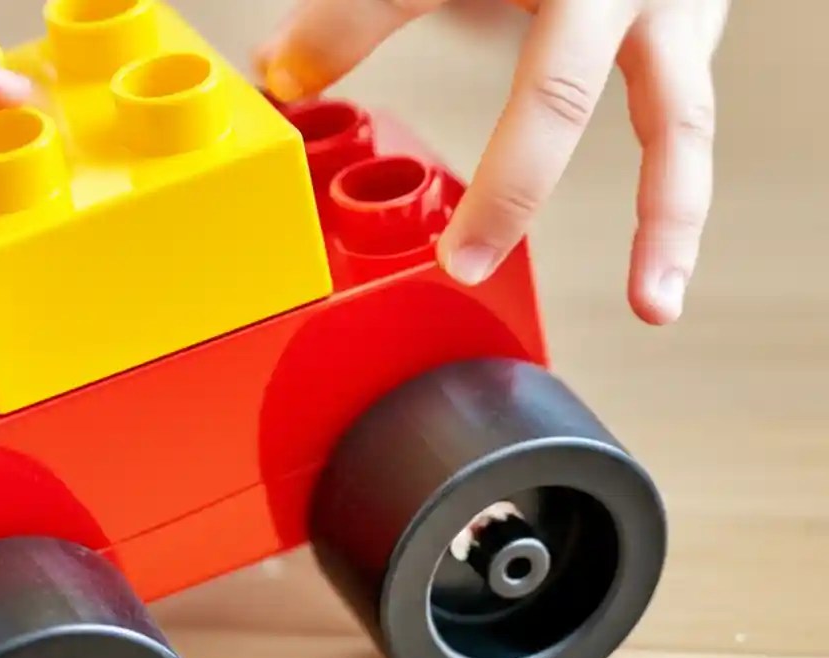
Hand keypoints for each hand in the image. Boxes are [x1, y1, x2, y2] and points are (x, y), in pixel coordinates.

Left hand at [255, 0, 728, 324]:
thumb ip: (367, 9)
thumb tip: (283, 73)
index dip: (349, 37)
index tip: (291, 88)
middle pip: (559, 95)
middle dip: (509, 189)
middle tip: (462, 264)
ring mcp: (675, 12)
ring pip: (679, 124)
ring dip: (667, 221)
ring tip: (651, 304)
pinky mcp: (699, 36)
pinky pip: (686, 126)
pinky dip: (674, 200)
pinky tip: (659, 265)